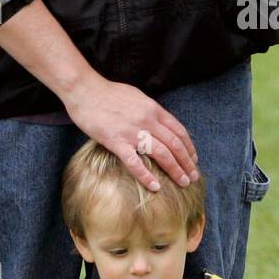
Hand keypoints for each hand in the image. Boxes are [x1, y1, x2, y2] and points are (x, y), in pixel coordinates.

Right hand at [62, 74, 198, 191]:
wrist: (86, 91)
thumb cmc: (109, 94)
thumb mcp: (137, 97)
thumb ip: (149, 111)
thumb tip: (159, 122)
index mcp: (153, 109)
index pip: (178, 130)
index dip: (189, 147)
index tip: (193, 160)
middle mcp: (147, 120)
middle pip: (174, 144)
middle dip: (186, 162)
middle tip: (193, 177)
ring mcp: (133, 132)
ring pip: (162, 154)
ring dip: (175, 170)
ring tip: (183, 182)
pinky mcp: (117, 142)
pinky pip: (135, 163)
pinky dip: (147, 176)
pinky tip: (155, 187)